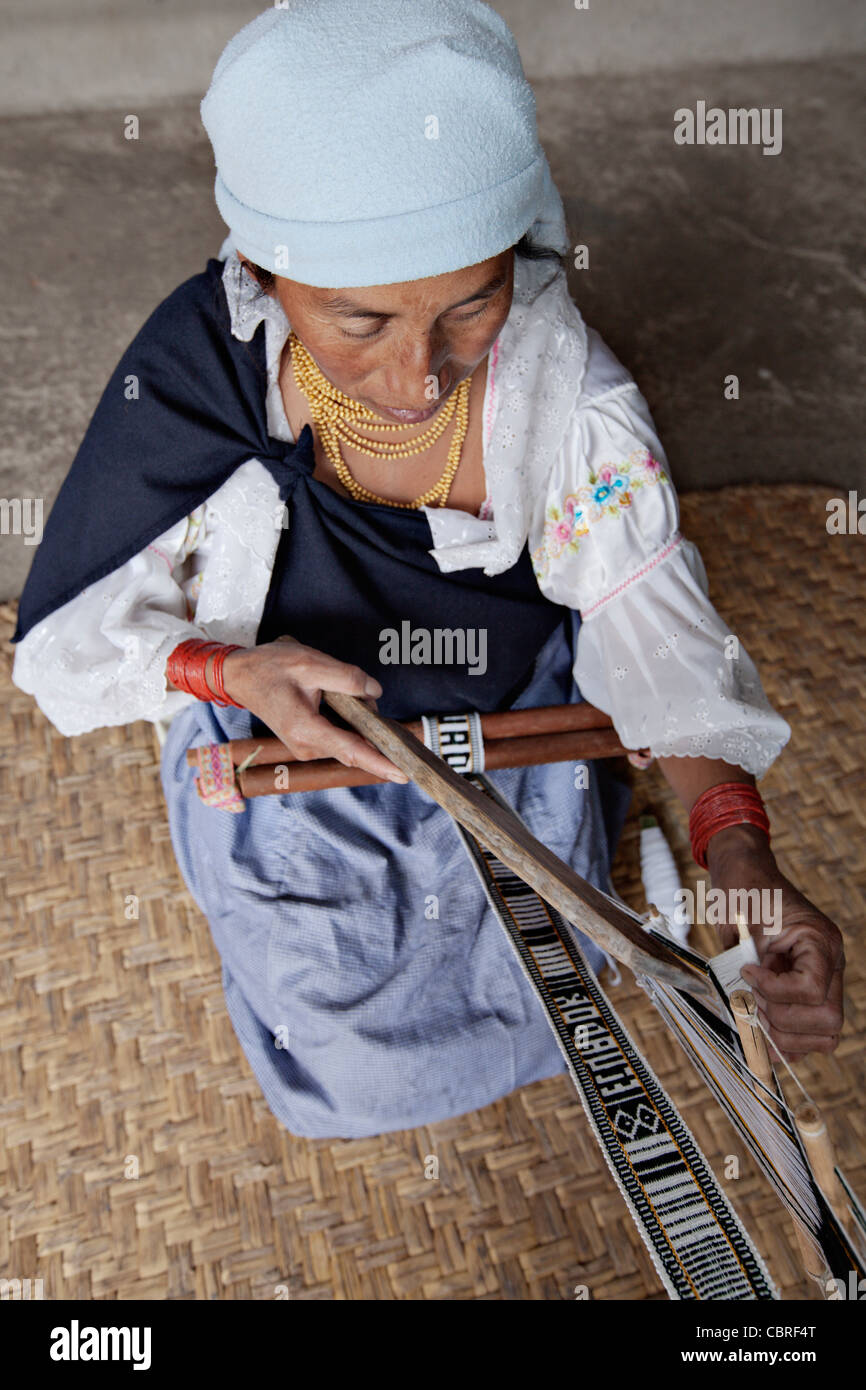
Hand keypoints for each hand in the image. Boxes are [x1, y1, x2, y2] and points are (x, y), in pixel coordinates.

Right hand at [218, 637, 408, 784]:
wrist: (239, 675)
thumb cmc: (270, 667)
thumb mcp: (311, 663)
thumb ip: (347, 678)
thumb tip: (374, 692)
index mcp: (307, 729)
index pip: (352, 751)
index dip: (380, 763)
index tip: (403, 775)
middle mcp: (306, 746)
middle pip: (354, 745)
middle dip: (371, 727)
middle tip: (366, 694)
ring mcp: (305, 747)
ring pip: (347, 741)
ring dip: (357, 723)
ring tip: (346, 693)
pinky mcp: (306, 742)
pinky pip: (338, 739)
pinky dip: (349, 726)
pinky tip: (348, 708)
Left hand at [706, 826, 844, 1061]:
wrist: (745, 874)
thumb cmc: (743, 890)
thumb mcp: (741, 921)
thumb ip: (746, 962)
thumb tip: (744, 1004)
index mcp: (820, 941)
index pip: (812, 990)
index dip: (775, 991)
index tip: (748, 973)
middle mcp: (829, 965)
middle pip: (827, 1021)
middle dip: (783, 1018)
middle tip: (754, 998)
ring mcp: (822, 981)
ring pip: (824, 1035)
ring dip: (784, 1033)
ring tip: (756, 1008)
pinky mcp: (807, 994)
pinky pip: (809, 1034)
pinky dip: (785, 1040)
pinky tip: (759, 1027)